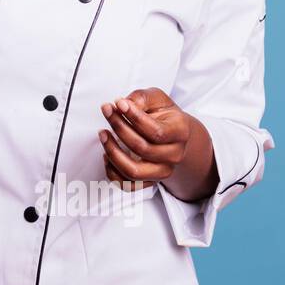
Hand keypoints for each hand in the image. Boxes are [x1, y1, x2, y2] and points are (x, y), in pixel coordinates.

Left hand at [97, 87, 211, 198]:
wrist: (173, 134)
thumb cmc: (162, 114)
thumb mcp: (157, 99)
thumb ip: (141, 98)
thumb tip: (123, 105)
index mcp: (180, 132)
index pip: (155, 131)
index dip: (133, 117)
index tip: (118, 103)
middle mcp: (174, 155)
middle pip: (142, 149)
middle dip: (119, 128)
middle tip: (106, 111)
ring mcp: (163, 171)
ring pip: (133, 172)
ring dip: (112, 152)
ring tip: (103, 134)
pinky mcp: (150, 182)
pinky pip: (127, 185)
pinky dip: (112, 171)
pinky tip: (107, 154)